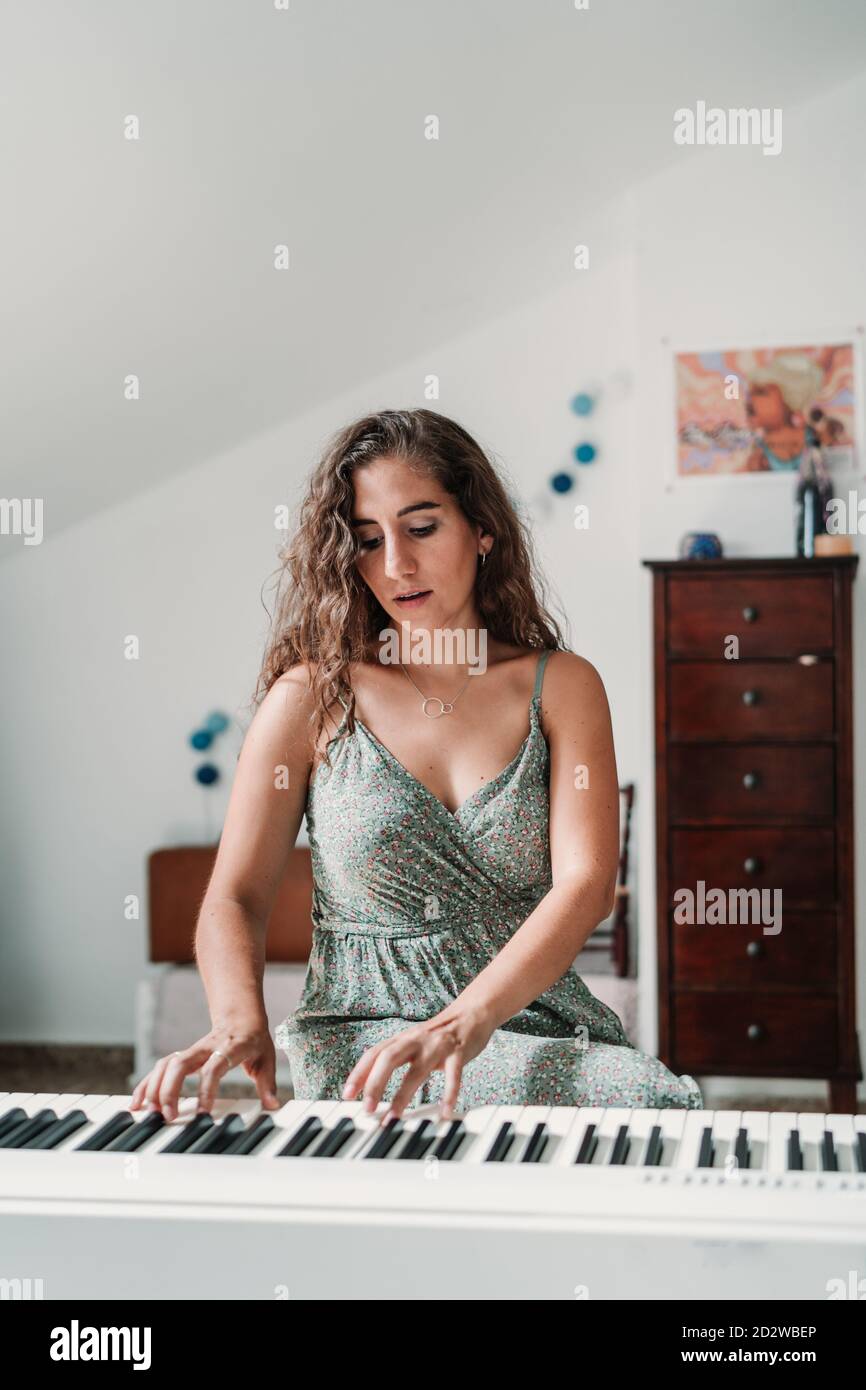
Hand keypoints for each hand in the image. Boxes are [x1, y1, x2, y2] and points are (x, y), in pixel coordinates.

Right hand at [129, 1020, 281, 1120]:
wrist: (241, 1015)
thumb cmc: (254, 1039)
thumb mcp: (267, 1058)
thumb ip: (267, 1083)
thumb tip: (273, 1105)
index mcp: (230, 1047)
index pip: (214, 1067)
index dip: (206, 1088)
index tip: (202, 1111)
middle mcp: (206, 1047)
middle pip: (180, 1064)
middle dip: (170, 1090)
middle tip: (168, 1116)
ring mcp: (192, 1051)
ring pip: (166, 1064)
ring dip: (154, 1088)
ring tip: (149, 1112)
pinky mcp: (183, 1056)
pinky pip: (160, 1068)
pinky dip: (147, 1084)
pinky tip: (138, 1102)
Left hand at [341, 1002, 494, 1123]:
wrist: (472, 1013)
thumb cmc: (439, 1034)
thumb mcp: (413, 1043)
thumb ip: (395, 1060)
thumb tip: (371, 1086)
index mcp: (402, 1038)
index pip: (374, 1054)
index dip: (359, 1073)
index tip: (347, 1095)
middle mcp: (416, 1040)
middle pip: (388, 1058)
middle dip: (375, 1083)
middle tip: (367, 1109)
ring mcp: (437, 1045)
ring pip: (417, 1070)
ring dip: (403, 1095)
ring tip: (394, 1118)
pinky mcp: (458, 1052)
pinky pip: (453, 1075)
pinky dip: (448, 1094)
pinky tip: (444, 1112)